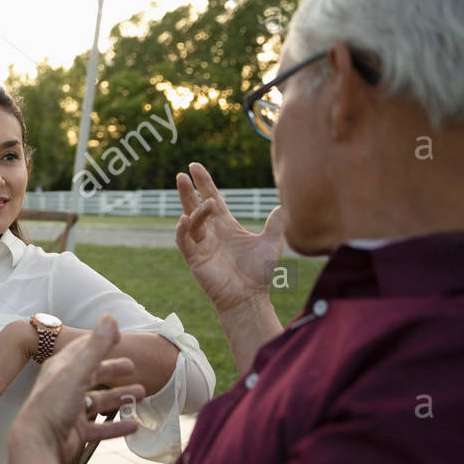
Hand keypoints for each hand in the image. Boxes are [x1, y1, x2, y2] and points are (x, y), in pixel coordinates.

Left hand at [9, 315, 144, 463]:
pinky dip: (116, 427)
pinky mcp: (75, 432)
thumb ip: (96, 347)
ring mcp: (69, 411)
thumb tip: (110, 317)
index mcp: (60, 369)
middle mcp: (64, 388)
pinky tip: (133, 426)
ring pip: (98, 401)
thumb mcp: (77, 373)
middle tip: (132, 367)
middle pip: (91, 375)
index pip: (81, 349)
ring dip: (119, 396)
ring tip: (141, 394)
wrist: (38, 445)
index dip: (99, 340)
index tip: (119, 335)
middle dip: (111, 370)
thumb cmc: (53, 405)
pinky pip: (100, 428)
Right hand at [176, 162, 285, 313]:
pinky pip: (184, 241)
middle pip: (194, 205)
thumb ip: (275, 224)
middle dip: (188, 190)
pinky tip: (184, 220)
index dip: (204, 182)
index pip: (211, 198)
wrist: (250, 297)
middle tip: (182, 174)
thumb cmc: (259, 273)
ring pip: (191, 221)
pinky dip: (183, 230)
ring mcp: (201, 245)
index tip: (195, 166)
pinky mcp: (194, 258)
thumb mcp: (271, 243)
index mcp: (226, 225)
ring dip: (195, 210)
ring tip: (207, 204)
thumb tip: (281, 206)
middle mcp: (211, 232)